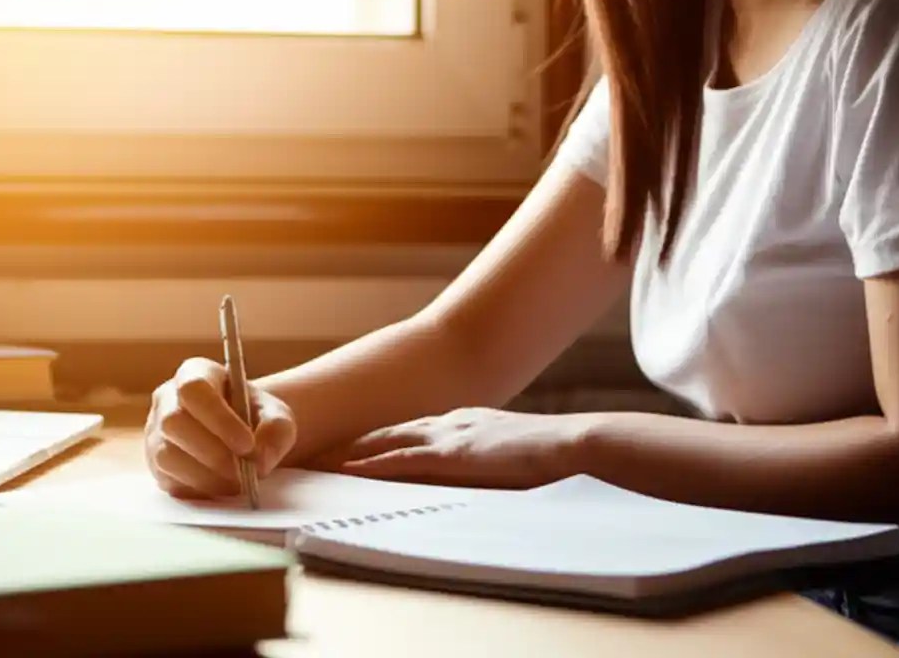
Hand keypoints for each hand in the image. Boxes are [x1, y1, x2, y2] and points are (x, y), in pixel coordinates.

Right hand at [145, 358, 297, 498]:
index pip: (194, 388)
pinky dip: (200, 489)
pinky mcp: (157, 466)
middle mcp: (167, 400)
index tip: (247, 444)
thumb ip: (275, 432)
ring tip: (239, 483)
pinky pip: (169, 480)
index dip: (218, 417)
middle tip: (244, 471)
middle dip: (212, 452)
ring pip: (167, 455)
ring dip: (206, 475)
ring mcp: (156, 433)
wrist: (244, 439)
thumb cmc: (257, 419)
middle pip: (174, 422)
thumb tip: (258, 461)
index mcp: (195, 374)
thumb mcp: (277, 417)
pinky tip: (224, 487)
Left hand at [335, 408, 589, 488]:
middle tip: (322, 449)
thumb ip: (489, 463)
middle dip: (356, 440)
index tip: (354, 446)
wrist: (577, 444)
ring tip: (321, 459)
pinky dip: (373, 464)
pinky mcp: (454, 454)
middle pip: (392, 430)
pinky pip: (403, 459)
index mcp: (468, 423)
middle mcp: (453, 422)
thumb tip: (479, 476)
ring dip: (353, 451)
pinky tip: (349, 469)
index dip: (381, 439)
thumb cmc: (554, 457)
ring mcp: (451, 435)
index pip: (413, 430)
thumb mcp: (513, 457)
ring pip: (388, 441)